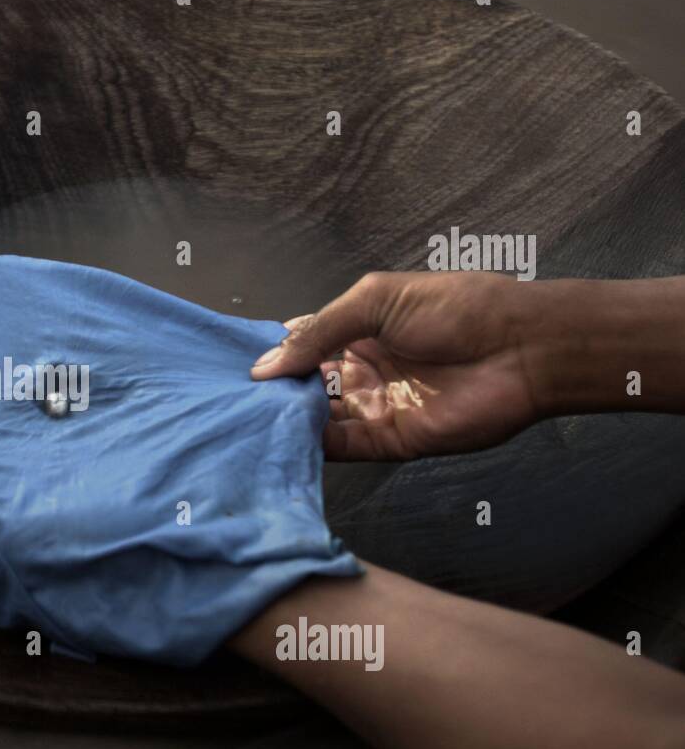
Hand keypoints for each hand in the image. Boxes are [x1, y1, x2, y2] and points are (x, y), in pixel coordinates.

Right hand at [250, 271, 539, 459]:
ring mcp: (373, 406)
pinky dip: (312, 447)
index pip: (300, 346)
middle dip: (268, 393)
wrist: (523, 348)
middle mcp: (359, 370)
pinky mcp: (390, 440)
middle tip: (226, 401)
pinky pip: (342, 448)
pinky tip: (282, 441)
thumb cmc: (456, 309)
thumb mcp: (374, 301)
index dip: (268, 354)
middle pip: (301, 387)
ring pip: (315, 419)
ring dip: (284, 422)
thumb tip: (265, 366)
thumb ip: (318, 332)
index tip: (225, 364)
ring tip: (244, 423)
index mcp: (355, 331)